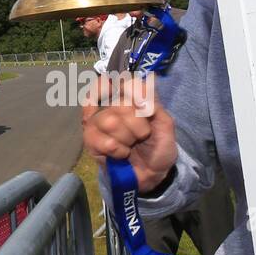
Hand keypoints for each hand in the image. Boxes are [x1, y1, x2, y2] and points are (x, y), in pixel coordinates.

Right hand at [80, 75, 176, 191]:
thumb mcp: (165, 123)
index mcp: (127, 97)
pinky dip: (119, 150)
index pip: (121, 80)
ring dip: (127, 138)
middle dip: (137, 124)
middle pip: (119, 104)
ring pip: (109, 122)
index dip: (132, 89)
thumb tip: (141, 89)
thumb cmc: (158, 147)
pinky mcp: (90, 141)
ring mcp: (96, 122)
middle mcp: (109, 105)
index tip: (145, 106)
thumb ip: (154, 103)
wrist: (153, 175)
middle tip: (142, 135)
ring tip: (131, 145)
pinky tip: (121, 154)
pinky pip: (104, 141)